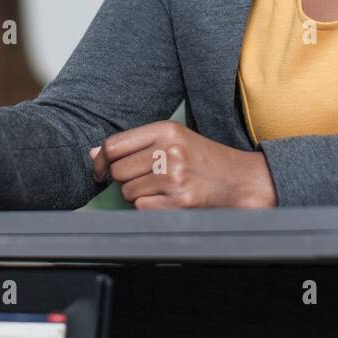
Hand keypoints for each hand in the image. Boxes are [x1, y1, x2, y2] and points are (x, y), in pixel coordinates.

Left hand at [89, 121, 277, 208]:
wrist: (242, 180)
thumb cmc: (204, 160)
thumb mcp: (174, 140)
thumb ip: (135, 144)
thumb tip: (95, 154)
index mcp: (167, 130)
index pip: (115, 144)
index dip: (101, 160)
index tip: (101, 170)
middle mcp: (170, 150)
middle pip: (119, 170)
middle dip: (127, 179)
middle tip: (148, 179)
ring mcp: (176, 176)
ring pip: (128, 192)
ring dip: (139, 195)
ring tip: (163, 188)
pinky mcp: (181, 201)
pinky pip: (142, 208)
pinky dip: (150, 208)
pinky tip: (169, 200)